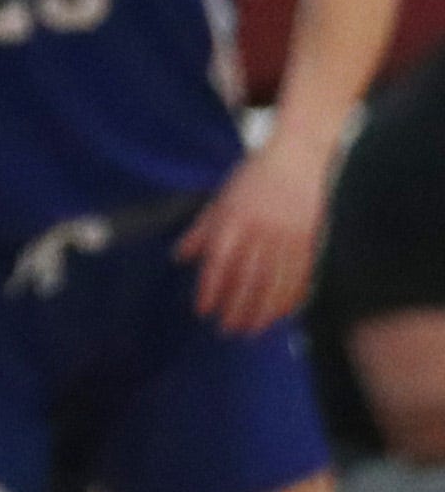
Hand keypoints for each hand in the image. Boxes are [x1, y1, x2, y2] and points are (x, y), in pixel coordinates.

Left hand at [180, 135, 326, 334]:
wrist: (299, 161)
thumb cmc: (255, 177)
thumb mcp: (222, 197)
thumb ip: (202, 229)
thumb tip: (180, 256)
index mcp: (235, 218)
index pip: (219, 261)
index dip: (210, 288)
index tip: (203, 309)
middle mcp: (261, 232)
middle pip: (247, 279)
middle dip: (235, 308)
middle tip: (227, 329)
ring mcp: (289, 240)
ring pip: (274, 285)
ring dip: (261, 312)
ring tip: (250, 330)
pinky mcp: (311, 245)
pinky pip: (299, 280)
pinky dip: (288, 301)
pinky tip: (279, 316)